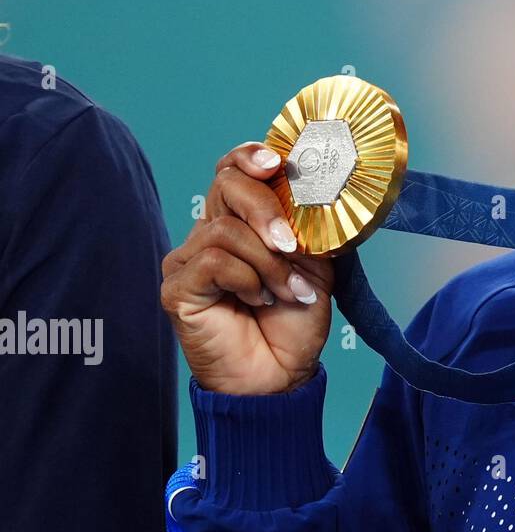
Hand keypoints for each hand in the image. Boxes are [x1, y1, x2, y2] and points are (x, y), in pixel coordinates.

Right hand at [162, 142, 332, 394]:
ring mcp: (189, 260)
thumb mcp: (317, 262)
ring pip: (225, 229)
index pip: (233, 171)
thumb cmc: (295, 319)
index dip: (249, 157)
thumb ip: (310, 224)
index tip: (274, 161)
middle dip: (267, 210)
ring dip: (268, 262)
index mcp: (243, 221)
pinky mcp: (178, 288)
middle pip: (226, 185)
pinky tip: (258, 300)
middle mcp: (211, 234)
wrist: (283, 373)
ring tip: (286, 290)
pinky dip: (247, 279)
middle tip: (292, 244)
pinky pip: (212, 261)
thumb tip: (319, 188)